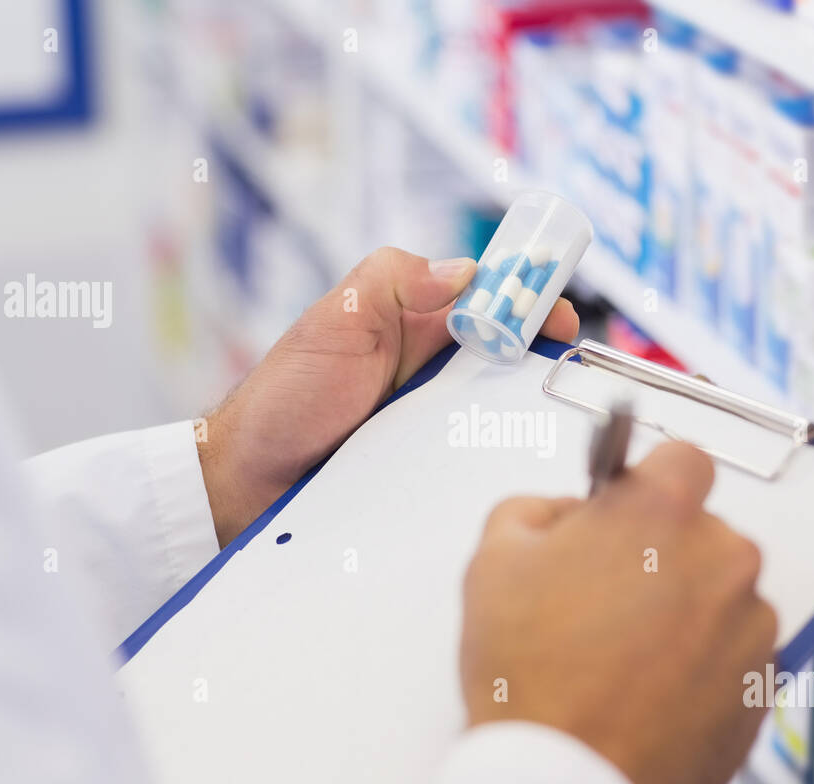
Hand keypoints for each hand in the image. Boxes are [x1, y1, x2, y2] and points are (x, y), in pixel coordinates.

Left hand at [198, 247, 579, 545]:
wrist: (247, 481)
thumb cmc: (287, 396)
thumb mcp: (337, 320)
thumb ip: (392, 280)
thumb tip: (466, 271)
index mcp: (415, 325)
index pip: (491, 301)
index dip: (530, 302)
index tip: (558, 318)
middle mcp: (433, 372)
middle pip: (509, 359)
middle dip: (545, 361)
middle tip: (566, 375)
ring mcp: (435, 423)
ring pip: (502, 413)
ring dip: (528, 415)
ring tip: (557, 425)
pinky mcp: (431, 469)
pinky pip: (477, 460)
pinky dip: (500, 460)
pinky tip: (520, 469)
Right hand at [459, 442, 776, 783]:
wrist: (566, 777)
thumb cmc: (533, 676)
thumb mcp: (495, 560)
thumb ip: (535, 510)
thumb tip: (563, 515)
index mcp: (662, 512)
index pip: (683, 460)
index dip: (650, 486)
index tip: (632, 512)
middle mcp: (722, 559)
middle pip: (703, 535)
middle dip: (661, 557)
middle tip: (607, 599)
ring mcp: (751, 625)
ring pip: (721, 598)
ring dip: (685, 615)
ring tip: (623, 658)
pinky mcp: (763, 686)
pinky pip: (735, 658)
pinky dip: (702, 669)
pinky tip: (648, 691)